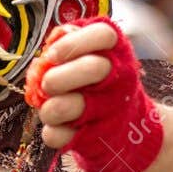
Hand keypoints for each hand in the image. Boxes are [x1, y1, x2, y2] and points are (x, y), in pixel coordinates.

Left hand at [34, 19, 117, 148]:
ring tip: (48, 106)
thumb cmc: (99, 82)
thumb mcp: (93, 55)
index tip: (52, 55)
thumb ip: (72, 43)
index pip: (103, 35)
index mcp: (117, 53)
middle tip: (47, 83)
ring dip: (51, 107)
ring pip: (74, 105)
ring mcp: (110, 109)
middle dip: (59, 76)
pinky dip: (53, 133)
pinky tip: (57, 127)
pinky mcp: (96, 136)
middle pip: (93, 67)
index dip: (73, 43)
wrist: (125, 123)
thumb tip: (51, 45)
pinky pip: (63, 136)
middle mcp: (118, 78)